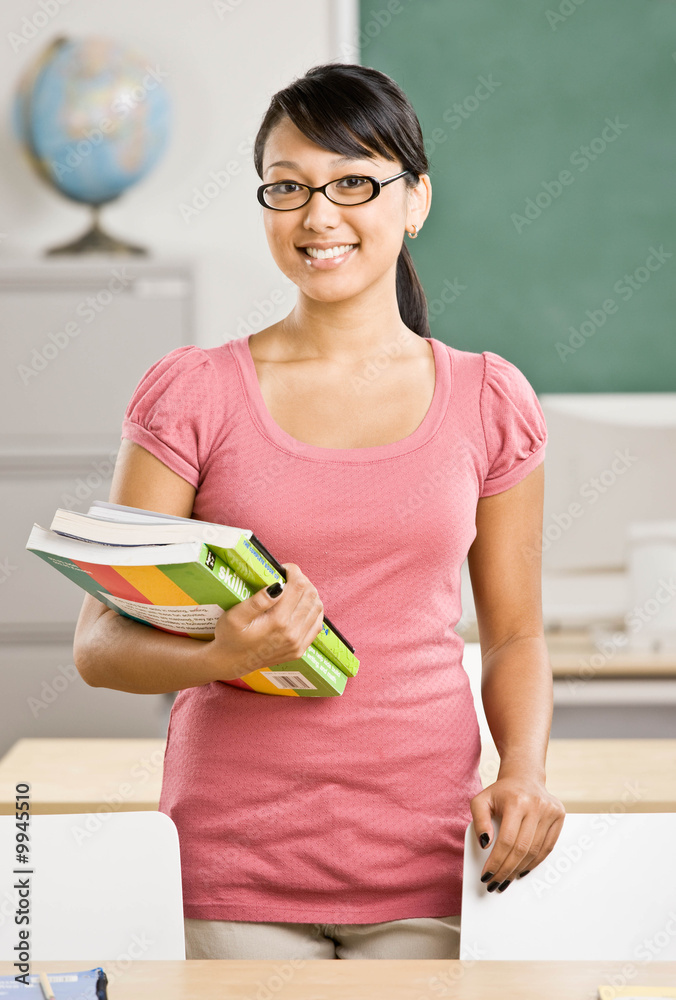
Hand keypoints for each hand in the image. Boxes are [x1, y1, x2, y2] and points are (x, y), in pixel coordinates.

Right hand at [207, 562, 324, 680]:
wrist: (231, 662)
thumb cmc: (229, 637)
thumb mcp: (235, 616)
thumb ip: (257, 601)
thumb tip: (278, 585)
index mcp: (277, 621)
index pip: (298, 586)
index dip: (294, 571)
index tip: (283, 568)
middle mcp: (292, 633)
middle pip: (311, 595)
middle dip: (302, 580)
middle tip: (288, 577)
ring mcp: (298, 643)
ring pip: (317, 608)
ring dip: (309, 593)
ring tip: (294, 589)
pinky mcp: (300, 650)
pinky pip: (317, 624)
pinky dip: (314, 610)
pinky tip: (302, 605)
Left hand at [469, 769, 565, 891]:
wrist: (524, 776)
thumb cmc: (500, 792)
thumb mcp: (481, 801)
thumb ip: (479, 821)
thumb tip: (485, 844)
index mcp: (516, 801)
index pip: (507, 840)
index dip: (497, 861)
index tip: (487, 875)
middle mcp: (536, 805)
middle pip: (522, 848)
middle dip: (507, 870)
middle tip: (496, 883)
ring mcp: (551, 811)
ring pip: (536, 851)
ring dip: (520, 869)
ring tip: (507, 879)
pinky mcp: (559, 816)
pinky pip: (548, 847)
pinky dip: (534, 862)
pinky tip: (522, 870)